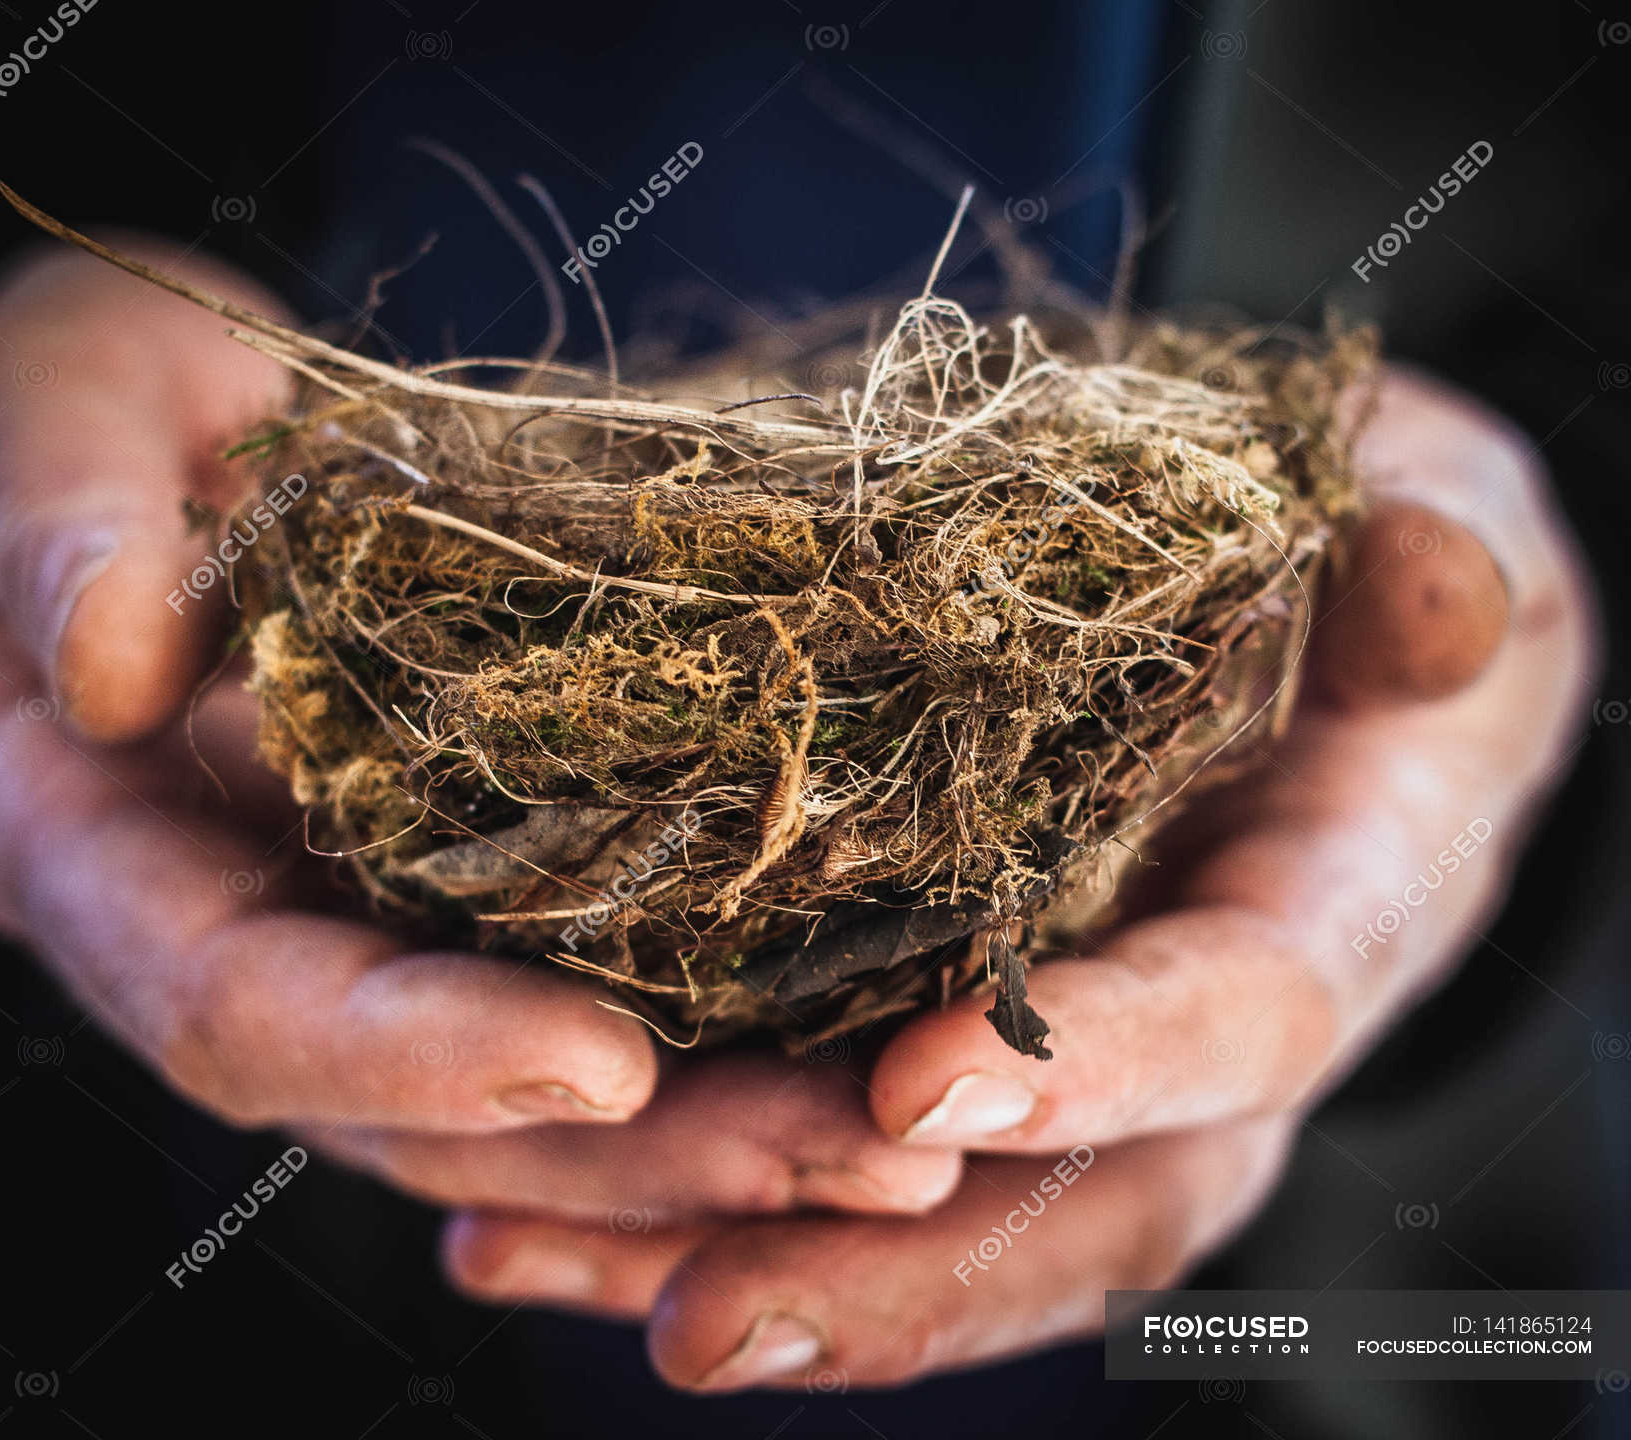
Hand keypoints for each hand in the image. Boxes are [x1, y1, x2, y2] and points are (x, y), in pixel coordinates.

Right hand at [0, 244, 960, 1223]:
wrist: (174, 420)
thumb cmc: (69, 402)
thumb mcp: (30, 409)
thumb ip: (50, 516)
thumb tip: (112, 669)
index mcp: (96, 860)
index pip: (238, 1005)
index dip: (407, 1051)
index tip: (598, 1063)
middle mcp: (242, 932)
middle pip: (423, 1107)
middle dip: (631, 1156)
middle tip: (850, 1160)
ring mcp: (364, 919)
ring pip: (526, 1092)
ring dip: (710, 1134)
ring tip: (896, 1145)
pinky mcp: (468, 875)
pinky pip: (593, 981)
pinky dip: (720, 1033)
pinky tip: (865, 1036)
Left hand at [438, 369, 1600, 1385]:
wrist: (1321, 592)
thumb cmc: (1369, 540)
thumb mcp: (1419, 515)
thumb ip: (1429, 555)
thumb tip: (1437, 583)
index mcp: (1344, 902)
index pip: (1246, 1016)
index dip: (1104, 1066)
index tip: (916, 1090)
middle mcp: (1216, 1028)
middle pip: (1084, 1205)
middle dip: (902, 1277)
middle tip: (708, 1323)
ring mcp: (1093, 1048)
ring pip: (953, 1217)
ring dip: (759, 1266)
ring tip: (546, 1275)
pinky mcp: (973, 1018)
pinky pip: (856, 1146)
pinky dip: (710, 1193)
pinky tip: (532, 1221)